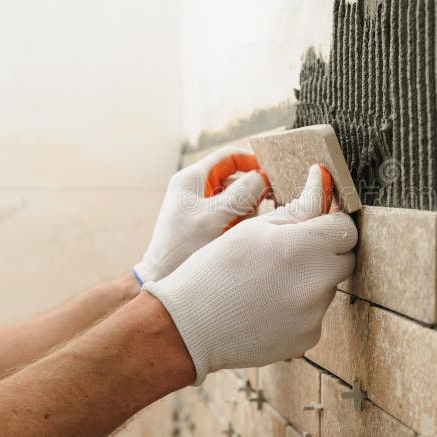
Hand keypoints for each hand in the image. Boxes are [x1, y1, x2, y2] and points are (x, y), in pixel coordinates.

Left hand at [134, 147, 269, 281]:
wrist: (163, 280)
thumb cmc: (183, 248)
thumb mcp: (215, 217)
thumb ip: (242, 194)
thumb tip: (263, 177)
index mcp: (192, 178)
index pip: (229, 157)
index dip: (253, 163)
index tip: (273, 177)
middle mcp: (196, 188)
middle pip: (237, 180)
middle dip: (250, 196)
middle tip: (252, 214)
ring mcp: (201, 206)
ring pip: (238, 200)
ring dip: (244, 214)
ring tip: (236, 231)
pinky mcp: (206, 223)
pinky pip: (232, 216)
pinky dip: (238, 225)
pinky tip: (233, 238)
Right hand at [143, 164, 356, 384]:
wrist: (189, 327)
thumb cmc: (216, 268)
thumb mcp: (253, 229)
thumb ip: (298, 209)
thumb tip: (323, 181)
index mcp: (301, 247)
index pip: (345, 228)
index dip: (331, 224)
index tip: (317, 225)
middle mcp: (314, 283)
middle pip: (345, 258)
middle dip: (326, 252)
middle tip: (293, 253)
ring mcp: (314, 314)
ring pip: (329, 287)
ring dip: (310, 280)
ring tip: (269, 283)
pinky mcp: (309, 338)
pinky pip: (316, 314)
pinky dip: (300, 308)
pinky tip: (268, 306)